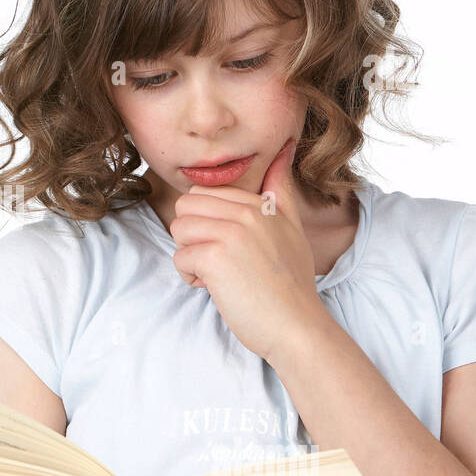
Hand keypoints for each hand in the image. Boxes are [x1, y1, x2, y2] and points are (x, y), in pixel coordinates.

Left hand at [171, 137, 323, 362]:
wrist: (297, 326)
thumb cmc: (289, 284)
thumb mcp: (292, 228)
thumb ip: (280, 191)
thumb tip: (282, 149)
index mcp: (260, 204)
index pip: (206, 193)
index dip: (208, 223)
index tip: (231, 247)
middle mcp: (246, 213)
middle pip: (186, 206)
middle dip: (193, 235)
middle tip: (219, 260)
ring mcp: (230, 233)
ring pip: (179, 229)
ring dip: (191, 256)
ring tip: (219, 274)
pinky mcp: (215, 258)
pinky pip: (180, 257)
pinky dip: (192, 277)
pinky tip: (218, 288)